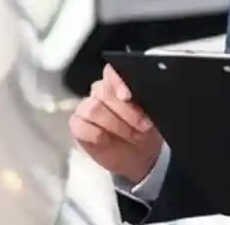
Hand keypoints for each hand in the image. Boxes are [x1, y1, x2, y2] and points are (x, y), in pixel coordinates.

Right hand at [69, 64, 163, 184]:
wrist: (139, 156)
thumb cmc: (143, 130)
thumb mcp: (151, 115)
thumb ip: (145, 102)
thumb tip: (145, 95)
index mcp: (117, 84)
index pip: (111, 72)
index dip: (117, 81)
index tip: (128, 96)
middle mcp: (99, 92)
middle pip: (103, 91)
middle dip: (126, 110)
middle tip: (143, 126)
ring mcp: (86, 108)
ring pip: (93, 109)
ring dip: (116, 125)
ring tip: (132, 136)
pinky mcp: (77, 126)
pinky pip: (81, 126)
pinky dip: (96, 135)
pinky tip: (107, 141)